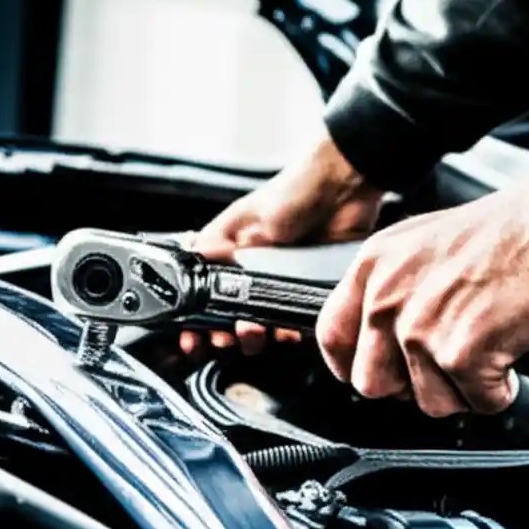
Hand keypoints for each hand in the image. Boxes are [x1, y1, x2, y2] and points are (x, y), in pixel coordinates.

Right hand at [181, 135, 383, 355]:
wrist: (341, 190)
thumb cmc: (291, 193)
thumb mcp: (241, 220)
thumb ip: (212, 247)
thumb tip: (187, 266)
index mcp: (229, 259)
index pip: (202, 300)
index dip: (194, 323)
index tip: (191, 337)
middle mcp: (252, 277)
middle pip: (228, 323)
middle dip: (222, 336)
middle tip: (223, 336)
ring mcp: (280, 288)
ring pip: (261, 330)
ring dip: (253, 338)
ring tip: (253, 331)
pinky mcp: (308, 294)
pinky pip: (295, 324)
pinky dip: (288, 333)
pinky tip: (285, 331)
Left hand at [315, 177, 528, 415]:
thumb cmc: (507, 230)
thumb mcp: (423, 244)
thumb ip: (395, 288)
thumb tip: (389, 336)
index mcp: (374, 267)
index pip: (333, 337)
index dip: (353, 365)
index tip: (378, 371)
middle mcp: (389, 298)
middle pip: (372, 384)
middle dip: (411, 385)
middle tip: (446, 365)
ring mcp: (422, 329)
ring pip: (428, 402)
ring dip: (461, 389)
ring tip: (486, 352)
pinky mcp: (461, 354)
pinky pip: (476, 403)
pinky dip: (499, 391)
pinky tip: (509, 358)